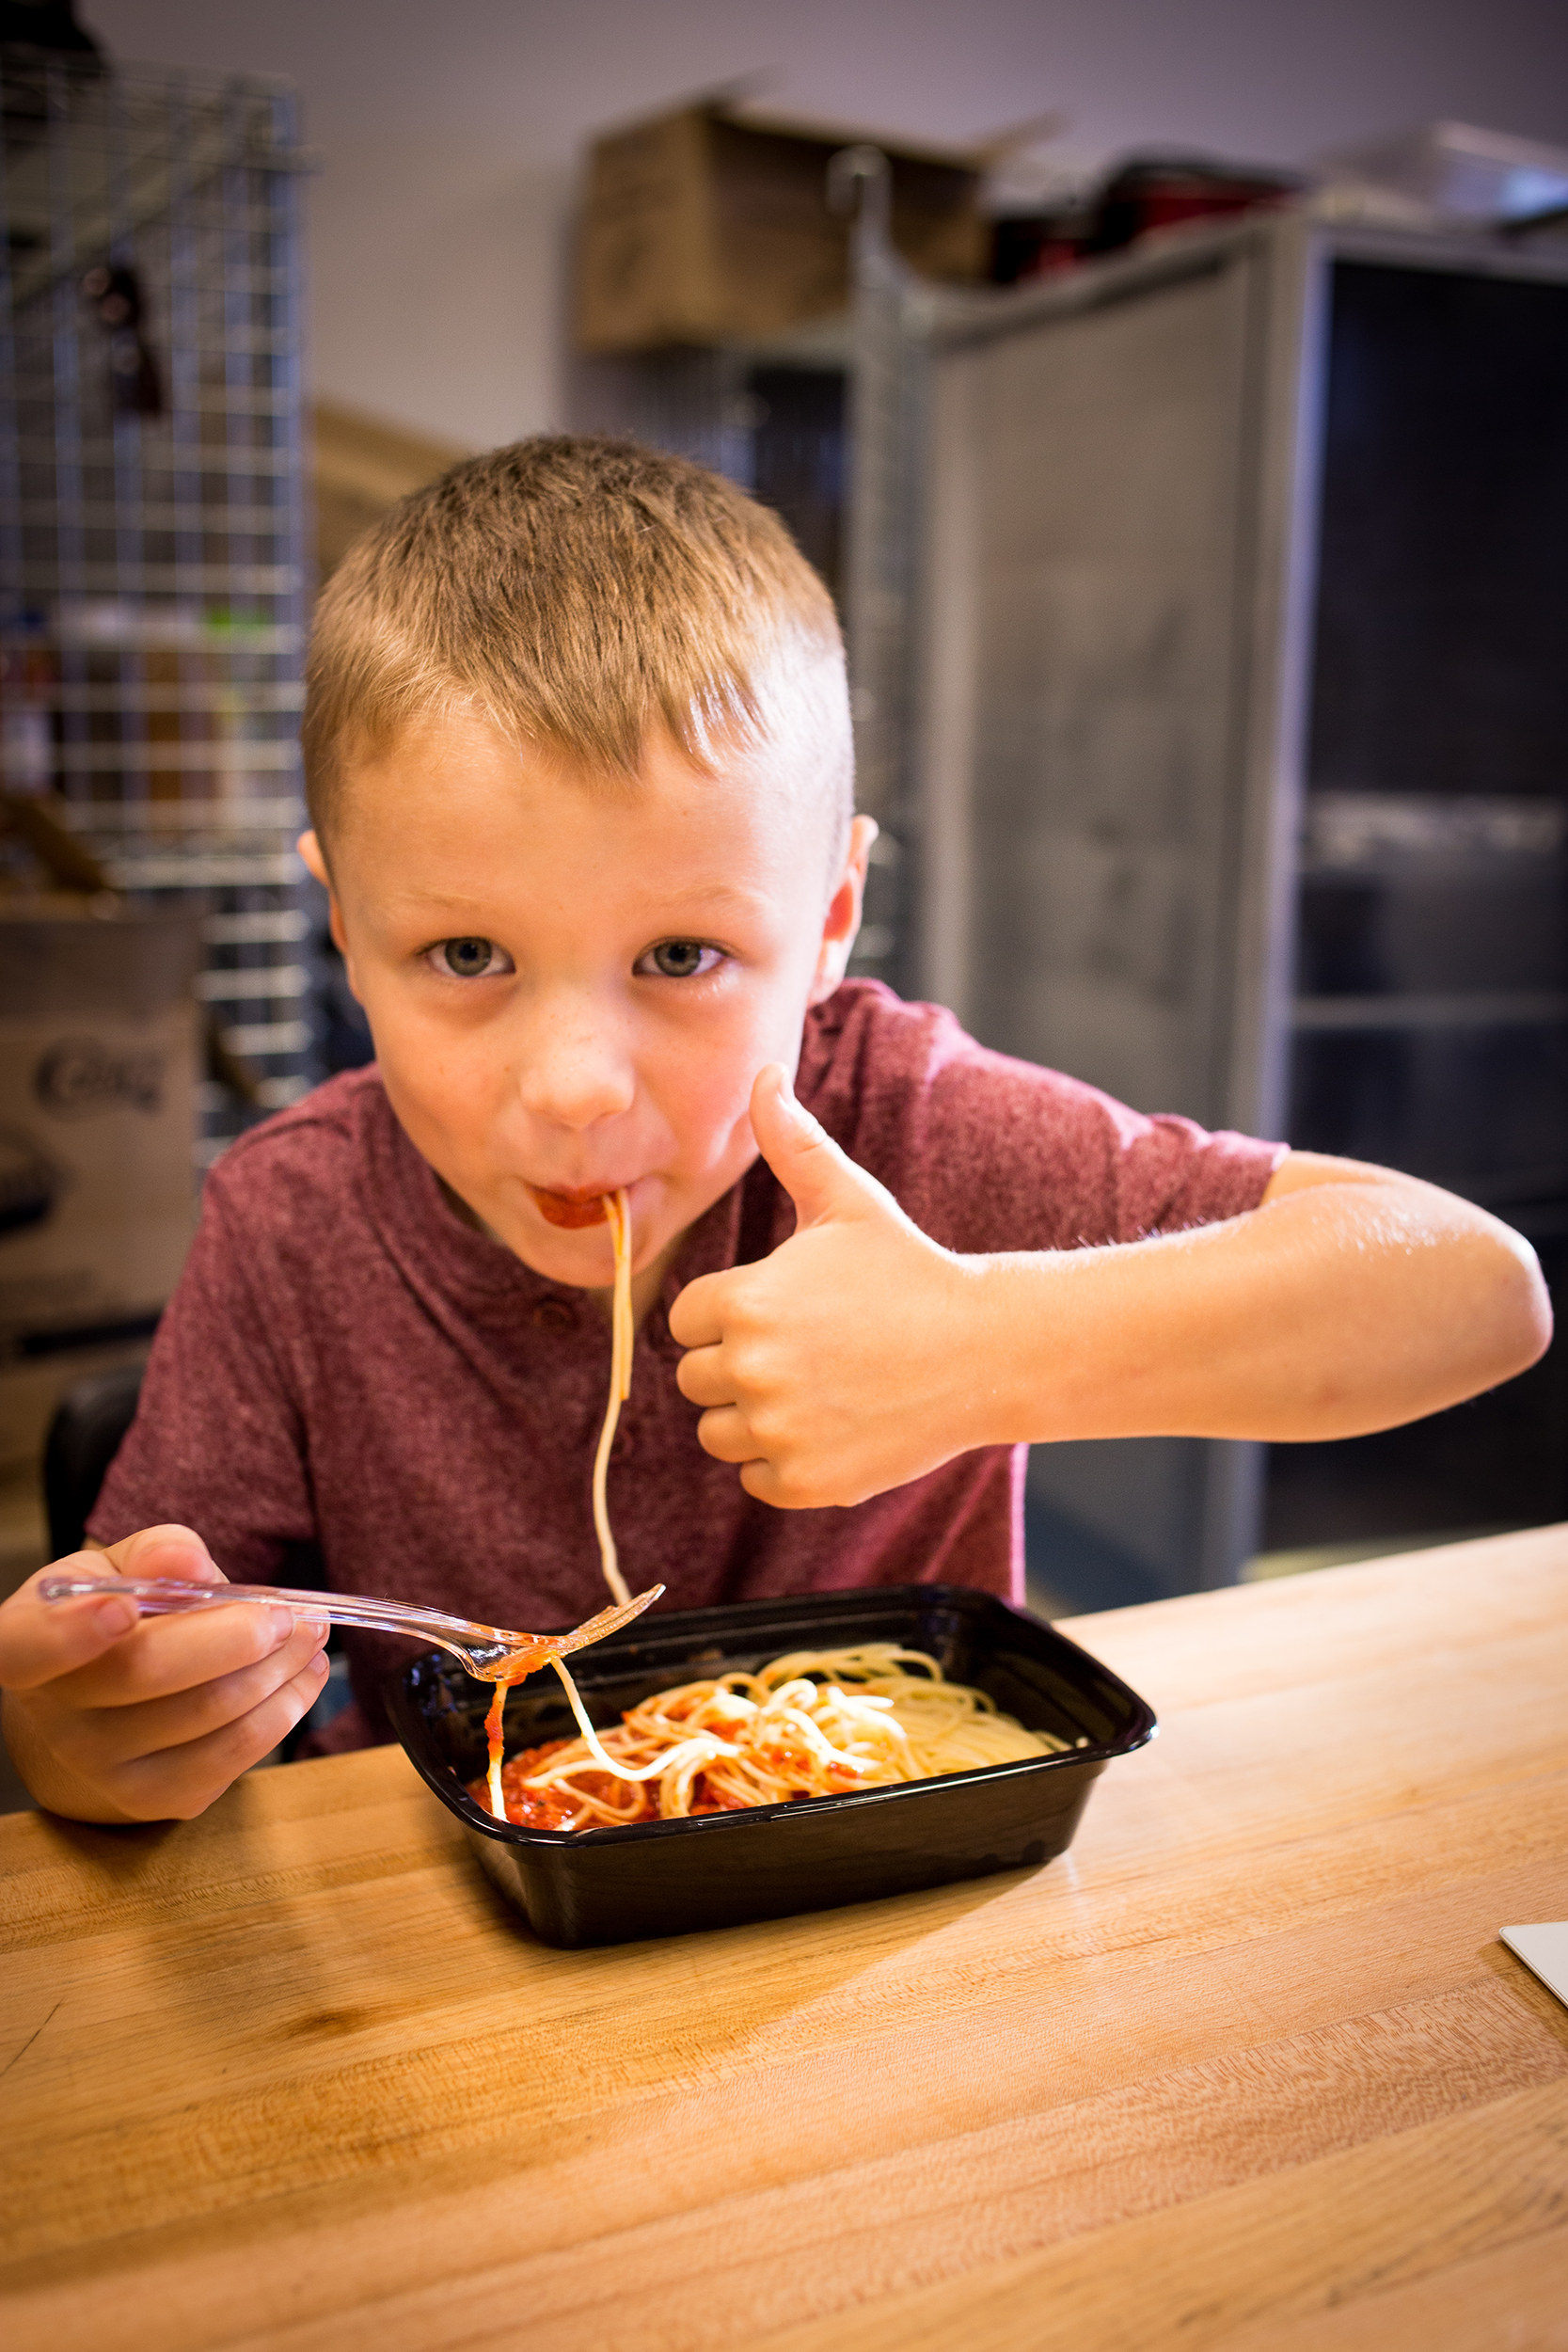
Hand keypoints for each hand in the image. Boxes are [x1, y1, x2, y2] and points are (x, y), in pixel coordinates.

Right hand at [0, 1524, 328, 1823]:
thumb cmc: (111, 1623)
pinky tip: (302, 1675)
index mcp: (26, 1646)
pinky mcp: (155, 1800)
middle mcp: (54, 1718)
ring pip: (209, 1714)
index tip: (123, 1607)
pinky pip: (234, 1755)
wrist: (96, 1714)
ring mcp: (102, 1769)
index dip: (71, 1632)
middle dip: (237, 1634)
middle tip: (288, 1613)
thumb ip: (154, 1554)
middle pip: (150, 1672)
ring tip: (310, 1635)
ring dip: (279, 1669)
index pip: (31, 1648)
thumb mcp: (116, 1572)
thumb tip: (190, 1562)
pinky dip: (283, 1709)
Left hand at [669, 1065, 989, 1507]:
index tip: (785, 1308)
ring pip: (718, 1433)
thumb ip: (792, 1141)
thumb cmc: (908, 1269)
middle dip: (737, 1365)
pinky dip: (784, 1461)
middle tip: (806, 1349)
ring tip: (817, 1386)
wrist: (986, 1350)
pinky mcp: (806, 1481)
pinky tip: (833, 1424)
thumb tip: (762, 1074)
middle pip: (695, 1380)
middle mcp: (751, 1371)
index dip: (730, 1312)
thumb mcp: (848, 1200)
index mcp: (744, 1302)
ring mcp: (778, 1432)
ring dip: (752, 1416)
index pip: (685, 1321)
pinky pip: (755, 1478)